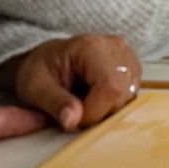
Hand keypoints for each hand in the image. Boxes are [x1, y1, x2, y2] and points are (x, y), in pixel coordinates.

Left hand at [0, 33, 140, 131]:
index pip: (110, 86)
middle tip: (74, 109)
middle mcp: (115, 47)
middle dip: (98, 112)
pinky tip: (95, 97)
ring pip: (128, 98)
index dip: (94, 111)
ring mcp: (128, 57)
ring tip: (83, 100)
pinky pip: (130, 97)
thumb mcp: (35, 88)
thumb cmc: (40, 70)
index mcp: (91, 46)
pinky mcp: (133, 69)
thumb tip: (72, 121)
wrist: (47, 60)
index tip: (72, 118)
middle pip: (122, 94)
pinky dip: (112, 105)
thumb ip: (55, 103)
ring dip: (105, 110)